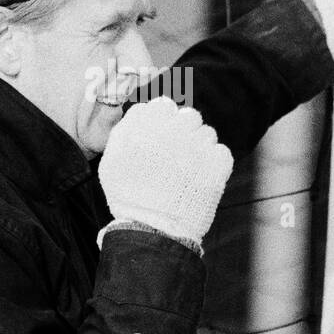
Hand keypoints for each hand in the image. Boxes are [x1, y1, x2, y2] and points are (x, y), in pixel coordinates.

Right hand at [97, 97, 233, 247]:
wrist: (152, 227)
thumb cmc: (128, 196)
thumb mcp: (112, 160)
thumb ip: (126, 131)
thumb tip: (140, 114)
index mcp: (148, 123)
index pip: (163, 105)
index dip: (164, 121)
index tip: (162, 136)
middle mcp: (174, 128)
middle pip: (188, 116)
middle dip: (184, 132)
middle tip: (177, 155)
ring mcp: (198, 144)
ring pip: (206, 133)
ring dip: (199, 148)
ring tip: (188, 172)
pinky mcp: (217, 162)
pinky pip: (221, 152)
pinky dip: (214, 164)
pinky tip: (201, 179)